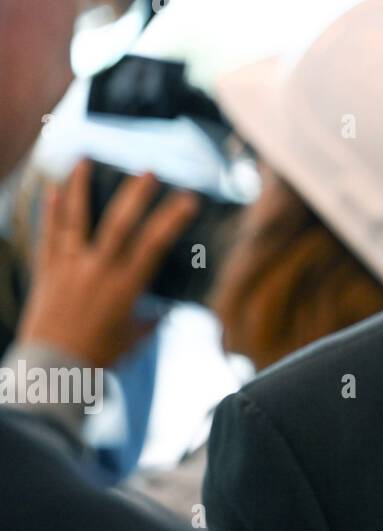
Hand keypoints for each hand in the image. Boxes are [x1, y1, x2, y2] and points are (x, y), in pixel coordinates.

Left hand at [17, 158, 199, 367]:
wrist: (52, 369)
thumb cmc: (98, 357)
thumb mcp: (133, 339)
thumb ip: (149, 321)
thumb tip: (161, 313)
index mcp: (126, 287)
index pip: (154, 244)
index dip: (172, 219)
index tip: (187, 199)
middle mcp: (98, 271)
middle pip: (119, 224)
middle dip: (135, 195)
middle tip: (148, 172)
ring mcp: (70, 268)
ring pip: (77, 220)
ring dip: (81, 188)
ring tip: (85, 161)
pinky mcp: (47, 272)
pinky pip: (48, 236)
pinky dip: (51, 212)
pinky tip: (52, 189)